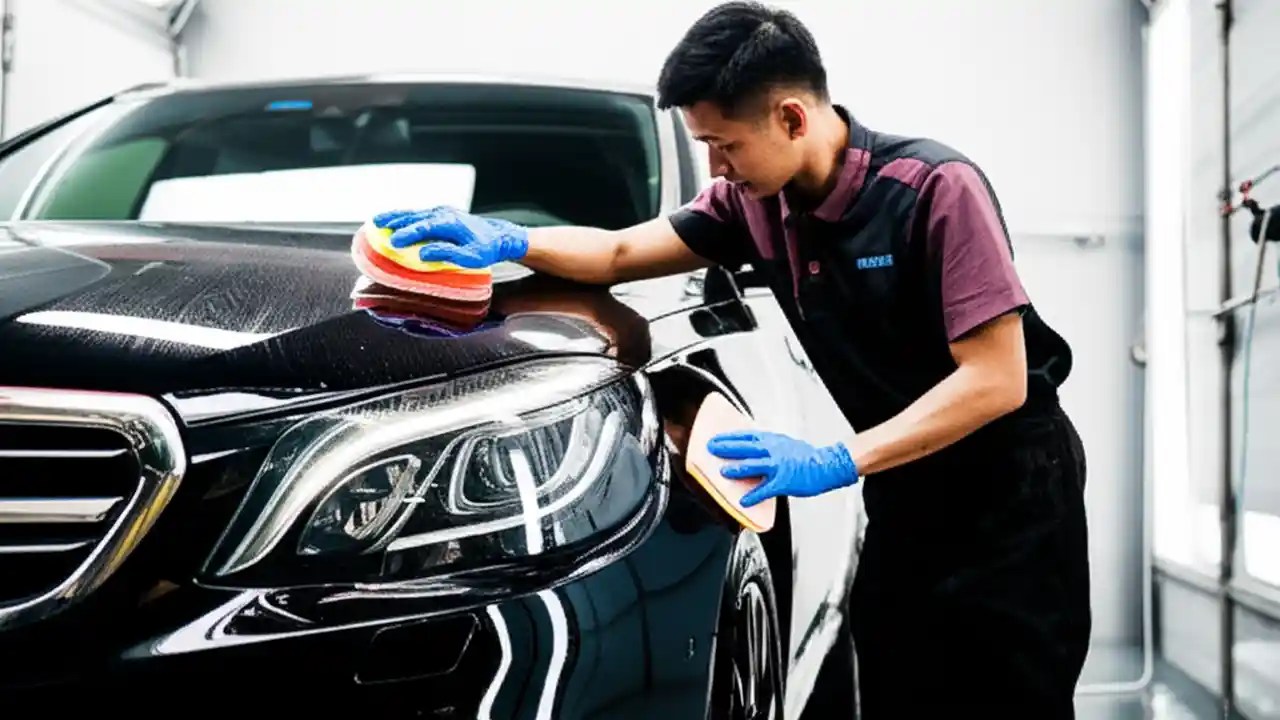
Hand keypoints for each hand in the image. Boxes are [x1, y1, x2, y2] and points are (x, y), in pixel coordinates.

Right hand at [373, 206, 528, 268]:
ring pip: (414, 213)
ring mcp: (441, 212)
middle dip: (396, 223)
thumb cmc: (485, 249)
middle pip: (416, 217)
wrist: (498, 235)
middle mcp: (444, 213)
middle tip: (377, 228)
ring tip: (376, 221)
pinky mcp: (439, 214)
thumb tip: (424, 253)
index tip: (394, 242)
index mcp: (451, 223)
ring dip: (395, 217)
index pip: (426, 227)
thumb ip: (448, 254)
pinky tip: (390, 220)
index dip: (408, 234)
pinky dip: (403, 217)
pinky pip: (418, 215)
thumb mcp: (472, 257)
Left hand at [708, 430, 858, 506]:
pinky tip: (744, 501)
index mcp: (773, 441)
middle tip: (711, 448)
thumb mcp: (785, 444)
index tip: (716, 437)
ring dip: (737, 469)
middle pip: (745, 447)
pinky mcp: (784, 481)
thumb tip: (754, 447)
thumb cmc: (807, 457)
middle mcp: (774, 451)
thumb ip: (768, 446)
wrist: (826, 466)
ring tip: (723, 472)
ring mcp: (779, 466)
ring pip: (753, 466)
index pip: (746, 436)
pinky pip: (765, 489)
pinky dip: (753, 496)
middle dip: (727, 448)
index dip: (730, 436)